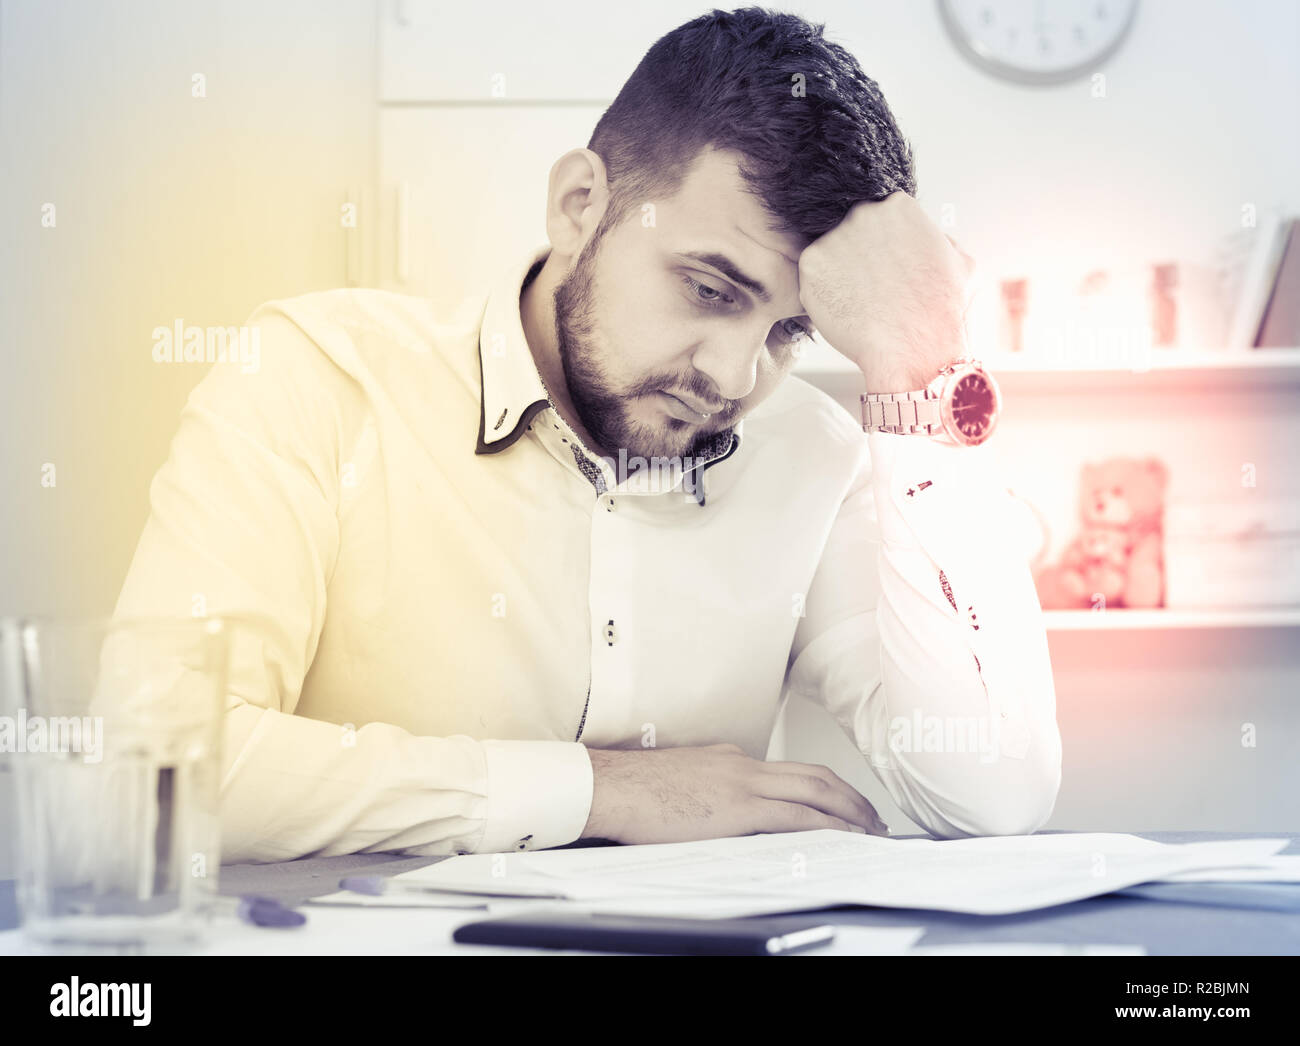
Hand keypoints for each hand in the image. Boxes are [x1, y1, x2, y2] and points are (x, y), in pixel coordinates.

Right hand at [581, 743, 888, 844]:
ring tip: (871, 831)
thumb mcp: (676, 785)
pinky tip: (844, 838)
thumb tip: (714, 814)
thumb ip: (704, 793)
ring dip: (850, 811)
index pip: (785, 771)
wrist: (610, 787)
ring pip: (816, 791)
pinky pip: (798, 816)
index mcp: (727, 758)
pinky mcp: (739, 807)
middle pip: (813, 774)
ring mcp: (743, 782)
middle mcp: (742, 764)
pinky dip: (828, 825)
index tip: (836, 803)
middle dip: (849, 796)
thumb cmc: (630, 792)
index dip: (820, 787)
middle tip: (872, 817)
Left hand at [797, 191, 976, 393]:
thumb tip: (935, 238)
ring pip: (832, 252)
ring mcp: (834, 236)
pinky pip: (813, 275)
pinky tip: (844, 307)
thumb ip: (940, 240)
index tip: (886, 267)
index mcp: (898, 205)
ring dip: (840, 273)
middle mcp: (864, 212)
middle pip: (853, 230)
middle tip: (871, 286)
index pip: (881, 216)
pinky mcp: (811, 263)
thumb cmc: (936, 312)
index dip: (884, 246)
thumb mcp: (959, 262)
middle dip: (859, 254)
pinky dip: (824, 292)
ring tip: (860, 300)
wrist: (911, 347)